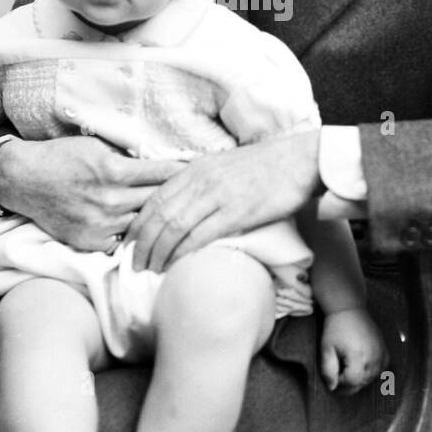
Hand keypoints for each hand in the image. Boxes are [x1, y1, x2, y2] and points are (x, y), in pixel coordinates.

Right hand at [0, 136, 186, 252]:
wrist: (23, 180)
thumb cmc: (62, 157)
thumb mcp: (97, 146)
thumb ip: (129, 157)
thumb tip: (162, 160)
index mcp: (114, 172)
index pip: (164, 173)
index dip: (187, 173)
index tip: (205, 171)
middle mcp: (110, 200)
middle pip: (160, 202)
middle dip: (180, 197)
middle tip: (203, 195)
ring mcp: (100, 225)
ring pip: (145, 224)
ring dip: (160, 220)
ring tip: (181, 216)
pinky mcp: (90, 242)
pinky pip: (124, 242)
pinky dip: (135, 236)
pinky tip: (150, 233)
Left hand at [127, 129, 321, 272]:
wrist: (301, 160)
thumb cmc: (267, 167)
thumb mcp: (224, 167)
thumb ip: (201, 184)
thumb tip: (183, 207)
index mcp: (196, 169)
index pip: (155, 199)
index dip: (138, 225)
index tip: (129, 245)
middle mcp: (202, 180)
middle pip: (159, 216)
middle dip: (142, 244)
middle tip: (135, 265)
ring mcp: (219, 195)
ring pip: (174, 227)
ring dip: (159, 252)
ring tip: (151, 270)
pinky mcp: (238, 211)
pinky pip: (201, 235)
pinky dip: (183, 252)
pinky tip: (176, 265)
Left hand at [320, 307, 387, 393]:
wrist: (350, 309)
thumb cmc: (336, 328)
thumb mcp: (326, 349)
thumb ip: (328, 370)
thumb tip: (332, 388)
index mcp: (358, 357)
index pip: (352, 383)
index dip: (340, 384)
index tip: (333, 378)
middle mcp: (373, 357)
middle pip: (362, 382)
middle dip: (349, 382)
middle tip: (338, 374)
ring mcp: (381, 354)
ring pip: (371, 378)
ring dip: (360, 377)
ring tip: (348, 366)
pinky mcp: (385, 351)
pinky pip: (381, 369)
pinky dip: (371, 371)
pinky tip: (362, 364)